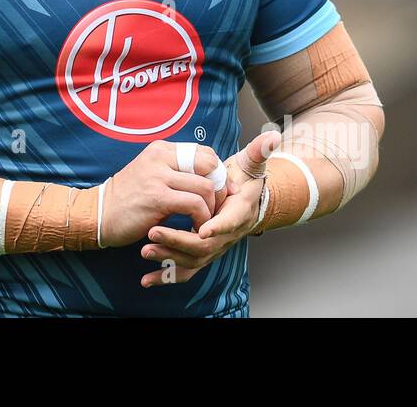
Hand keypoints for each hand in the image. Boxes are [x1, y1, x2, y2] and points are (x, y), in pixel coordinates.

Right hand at [98, 140, 223, 248]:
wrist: (101, 213)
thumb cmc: (129, 198)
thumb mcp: (152, 174)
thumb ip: (176, 171)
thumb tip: (210, 179)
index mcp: (161, 149)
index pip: (204, 152)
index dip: (217, 173)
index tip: (218, 191)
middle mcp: (160, 157)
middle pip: (209, 166)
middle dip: (220, 188)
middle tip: (217, 207)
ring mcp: (158, 176)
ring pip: (205, 187)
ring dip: (212, 208)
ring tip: (206, 220)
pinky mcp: (158, 198)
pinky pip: (194, 205)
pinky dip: (202, 218)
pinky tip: (196, 227)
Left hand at [139, 130, 281, 287]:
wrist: (243, 198)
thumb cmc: (243, 179)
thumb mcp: (252, 163)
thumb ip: (260, 150)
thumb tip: (272, 136)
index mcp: (239, 212)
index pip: (230, 222)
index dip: (217, 226)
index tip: (201, 229)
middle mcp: (227, 234)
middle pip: (205, 245)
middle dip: (179, 239)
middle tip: (154, 231)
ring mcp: (215, 246)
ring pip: (193, 259)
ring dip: (168, 257)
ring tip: (145, 249)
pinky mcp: (201, 253)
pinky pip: (184, 270)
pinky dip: (166, 277)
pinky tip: (145, 281)